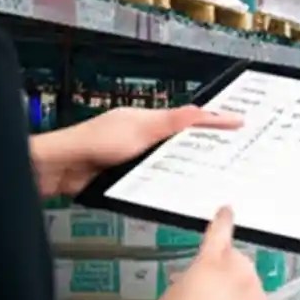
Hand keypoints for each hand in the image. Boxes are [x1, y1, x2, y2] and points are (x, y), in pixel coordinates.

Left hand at [30, 106, 242, 197]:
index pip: (189, 118)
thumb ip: (172, 122)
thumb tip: (201, 111)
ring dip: (186, 166)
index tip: (239, 121)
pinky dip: (168, 181)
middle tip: (233, 147)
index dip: (214, 120)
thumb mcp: (140, 129)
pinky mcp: (126, 176)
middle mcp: (143, 137)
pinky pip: (155, 178)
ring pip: (169, 161)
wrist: (61, 169)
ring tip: (214, 171)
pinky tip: (179, 188)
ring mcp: (135, 157)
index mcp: (148, 120)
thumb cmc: (92, 143)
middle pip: (182, 140)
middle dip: (206, 143)